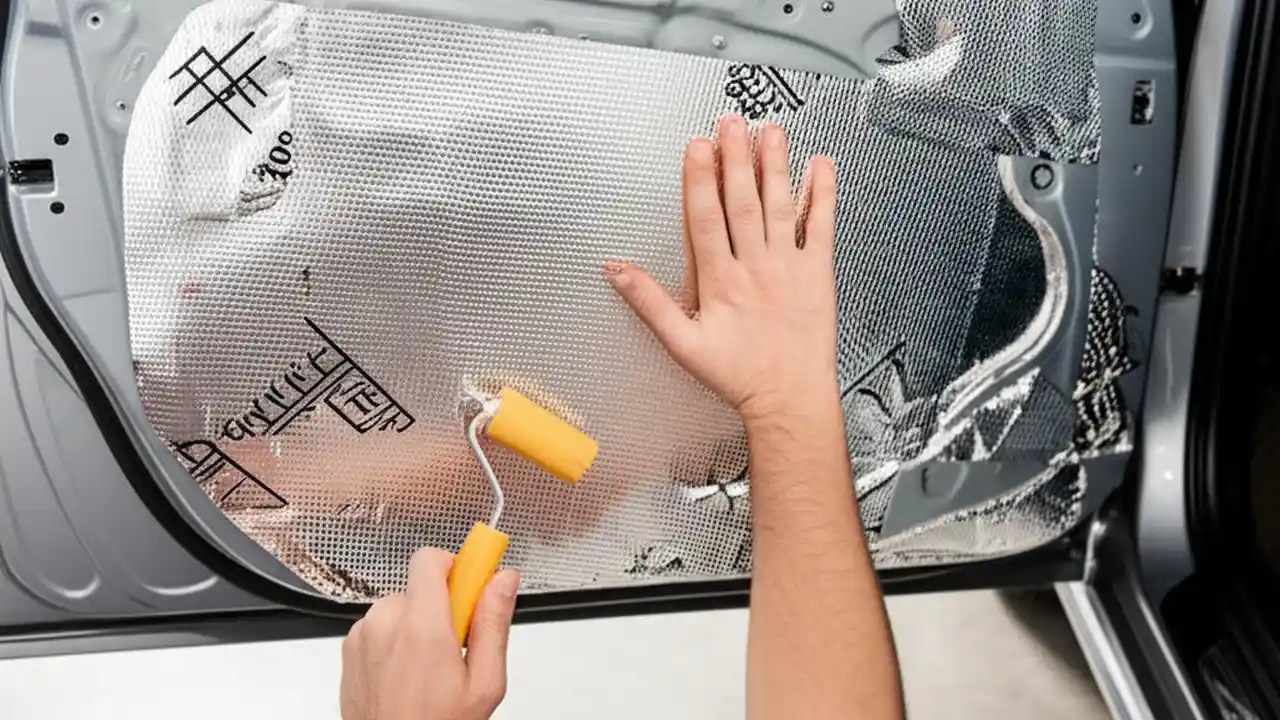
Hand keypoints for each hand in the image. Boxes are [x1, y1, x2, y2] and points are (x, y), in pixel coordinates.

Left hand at [340, 549, 518, 719]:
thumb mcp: (484, 683)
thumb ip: (493, 623)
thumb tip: (504, 580)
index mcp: (421, 628)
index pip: (430, 559)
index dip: (454, 566)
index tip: (470, 583)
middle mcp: (384, 624)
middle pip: (420, 588)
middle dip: (441, 608)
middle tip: (455, 647)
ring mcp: (361, 637)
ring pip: (399, 608)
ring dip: (416, 626)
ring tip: (428, 668)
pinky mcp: (349, 650)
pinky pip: (379, 627)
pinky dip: (394, 641)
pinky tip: (405, 675)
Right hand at [606, 115, 838, 425]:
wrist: (790, 398)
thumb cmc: (739, 375)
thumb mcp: (682, 344)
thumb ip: (648, 302)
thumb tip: (616, 271)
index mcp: (720, 281)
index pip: (705, 219)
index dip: (699, 180)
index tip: (696, 147)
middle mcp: (755, 268)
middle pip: (742, 202)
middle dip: (735, 158)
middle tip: (731, 123)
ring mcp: (789, 266)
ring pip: (779, 206)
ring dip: (775, 166)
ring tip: (770, 131)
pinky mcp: (818, 273)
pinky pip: (821, 227)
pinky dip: (822, 195)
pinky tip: (821, 166)